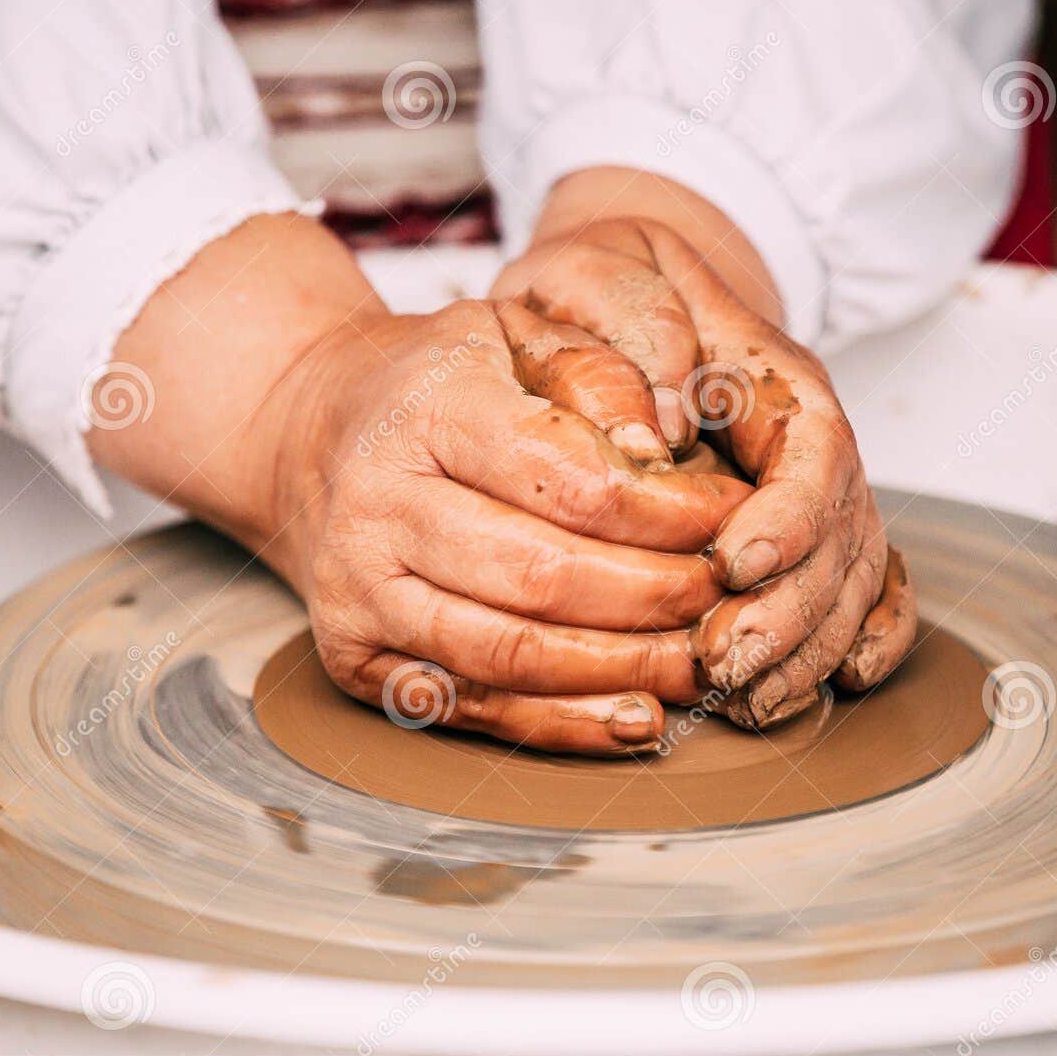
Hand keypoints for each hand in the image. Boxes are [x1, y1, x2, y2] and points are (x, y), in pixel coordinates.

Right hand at [265, 300, 754, 751]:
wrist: (323, 433)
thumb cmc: (448, 381)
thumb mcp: (523, 330)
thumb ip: (602, 369)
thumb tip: (665, 448)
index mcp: (429, 407)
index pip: (574, 482)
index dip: (671, 515)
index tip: (734, 521)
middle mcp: (378, 502)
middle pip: (546, 578)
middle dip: (660, 599)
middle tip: (728, 599)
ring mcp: (357, 589)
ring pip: (513, 654)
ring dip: (624, 671)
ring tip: (700, 663)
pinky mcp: (355, 656)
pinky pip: (475, 709)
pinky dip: (565, 725)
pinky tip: (637, 717)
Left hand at [493, 206, 916, 727]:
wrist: (622, 296)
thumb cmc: (604, 287)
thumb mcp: (598, 269)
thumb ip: (627, 314)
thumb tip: (659, 419)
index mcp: (770, 378)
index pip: (814, 451)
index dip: (788, 516)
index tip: (732, 565)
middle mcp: (805, 443)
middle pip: (840, 534)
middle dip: (790, 610)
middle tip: (721, 661)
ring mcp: (811, 492)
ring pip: (848, 580)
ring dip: (807, 647)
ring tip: (745, 698)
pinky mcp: (802, 534)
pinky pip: (866, 592)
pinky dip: (864, 640)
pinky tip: (838, 684)